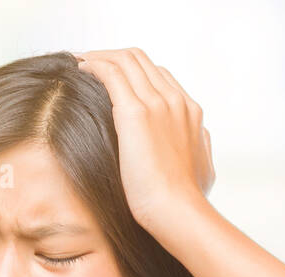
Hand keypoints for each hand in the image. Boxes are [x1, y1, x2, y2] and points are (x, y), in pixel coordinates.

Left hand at [75, 48, 214, 236]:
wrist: (179, 211)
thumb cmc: (187, 200)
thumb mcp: (203, 167)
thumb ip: (199, 145)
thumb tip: (198, 139)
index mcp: (191, 113)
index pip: (159, 75)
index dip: (134, 72)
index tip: (114, 79)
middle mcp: (176, 101)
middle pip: (141, 60)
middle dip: (113, 57)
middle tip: (91, 64)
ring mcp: (157, 104)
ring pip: (125, 59)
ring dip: (100, 57)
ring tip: (81, 63)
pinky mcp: (136, 112)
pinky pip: (111, 72)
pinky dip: (94, 65)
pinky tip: (81, 70)